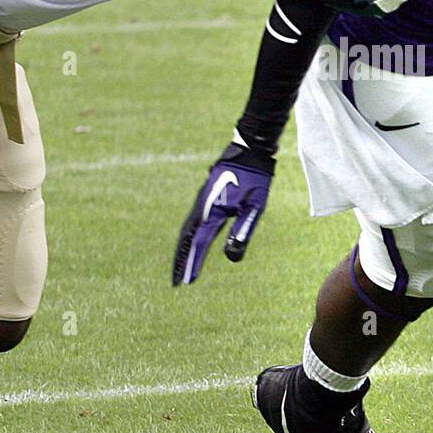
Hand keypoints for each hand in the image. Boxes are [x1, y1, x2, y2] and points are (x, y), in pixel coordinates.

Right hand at [172, 143, 273, 284]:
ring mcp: (202, 201)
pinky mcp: (206, 197)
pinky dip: (189, 236)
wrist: (250, 150)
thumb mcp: (254, 207)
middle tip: (176, 281)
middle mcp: (202, 207)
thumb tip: (231, 258)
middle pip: (186, 239)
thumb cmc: (255, 179)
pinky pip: (193, 221)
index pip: (198, 244)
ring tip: (182, 266)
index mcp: (212, 211)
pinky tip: (193, 243)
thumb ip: (242, 231)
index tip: (185, 282)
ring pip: (187, 230)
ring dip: (184, 249)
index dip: (192, 264)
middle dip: (181, 260)